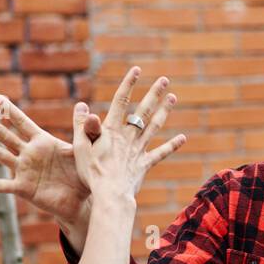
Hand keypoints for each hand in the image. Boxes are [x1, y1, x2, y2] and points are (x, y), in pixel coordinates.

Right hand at [0, 95, 100, 228]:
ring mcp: (24, 171)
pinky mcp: (23, 188)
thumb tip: (86, 108)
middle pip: (5, 135)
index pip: (22, 122)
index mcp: (42, 141)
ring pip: (0, 156)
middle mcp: (29, 154)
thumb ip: (82, 131)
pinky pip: (2, 186)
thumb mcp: (82, 151)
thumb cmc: (82, 174)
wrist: (81, 201)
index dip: (9, 110)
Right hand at [72, 66, 184, 201]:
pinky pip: (160, 153)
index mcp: (111, 130)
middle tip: (165, 79)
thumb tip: (83, 106)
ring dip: (164, 111)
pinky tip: (183, 138)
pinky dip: (172, 145)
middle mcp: (128, 137)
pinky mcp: (144, 165)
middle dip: (154, 93)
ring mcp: (138, 150)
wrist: (109, 194)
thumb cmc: (92, 172)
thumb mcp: (80, 147)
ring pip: (154, 126)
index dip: (128, 84)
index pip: (120, 101)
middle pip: (143, 110)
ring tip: (173, 98)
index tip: (136, 69)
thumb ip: (82, 126)